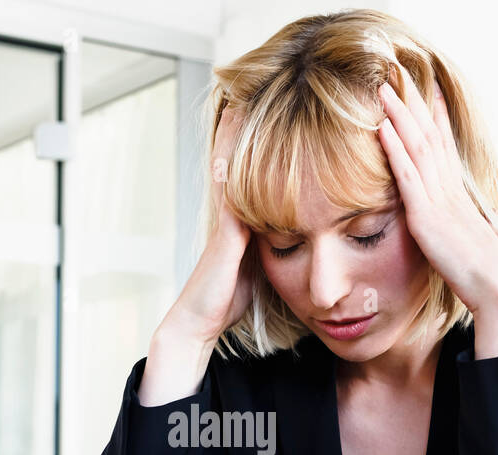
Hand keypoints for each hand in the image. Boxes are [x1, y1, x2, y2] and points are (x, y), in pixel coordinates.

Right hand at [163, 105, 254, 345]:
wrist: (201, 320)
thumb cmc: (229, 300)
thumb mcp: (259, 266)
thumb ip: (272, 245)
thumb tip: (296, 235)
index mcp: (244, 219)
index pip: (255, 172)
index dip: (261, 143)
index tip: (272, 113)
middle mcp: (232, 213)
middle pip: (240, 160)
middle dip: (244, 128)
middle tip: (250, 90)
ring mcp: (226, 221)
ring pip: (231, 168)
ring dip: (234, 136)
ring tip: (241, 101)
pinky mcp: (225, 233)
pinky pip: (230, 191)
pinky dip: (231, 165)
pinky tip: (234, 144)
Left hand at [377, 69, 497, 358]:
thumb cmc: (491, 277)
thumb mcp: (476, 247)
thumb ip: (467, 232)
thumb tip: (469, 232)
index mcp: (461, 197)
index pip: (445, 149)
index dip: (435, 119)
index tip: (428, 93)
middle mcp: (451, 191)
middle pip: (429, 137)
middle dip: (414, 105)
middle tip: (400, 74)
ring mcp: (440, 201)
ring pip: (418, 147)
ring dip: (400, 116)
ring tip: (384, 88)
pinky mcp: (427, 217)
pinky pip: (408, 175)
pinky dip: (395, 149)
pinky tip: (383, 127)